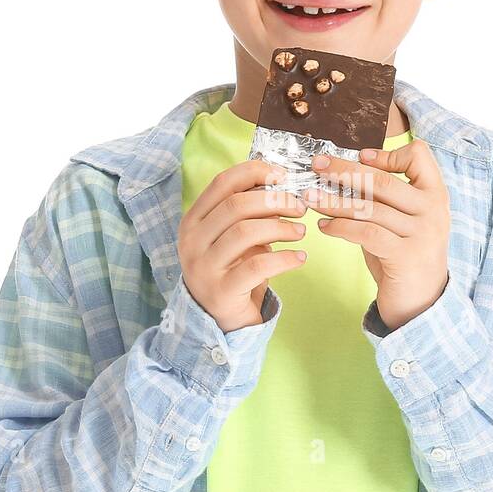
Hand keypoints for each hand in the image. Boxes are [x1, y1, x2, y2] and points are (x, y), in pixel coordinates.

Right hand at [178, 160, 307, 332]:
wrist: (218, 319)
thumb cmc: (231, 269)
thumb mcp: (233, 237)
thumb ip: (247, 212)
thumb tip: (281, 186)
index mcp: (193, 220)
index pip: (222, 183)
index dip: (254, 172)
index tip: (282, 176)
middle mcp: (192, 241)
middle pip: (235, 205)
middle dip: (274, 201)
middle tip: (299, 207)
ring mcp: (203, 267)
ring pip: (245, 232)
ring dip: (280, 227)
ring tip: (300, 231)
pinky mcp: (221, 291)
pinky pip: (257, 266)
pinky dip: (284, 259)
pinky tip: (300, 257)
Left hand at [302, 139, 450, 331]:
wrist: (423, 304)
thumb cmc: (405, 257)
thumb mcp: (402, 222)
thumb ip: (384, 200)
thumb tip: (342, 174)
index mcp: (435, 195)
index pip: (418, 156)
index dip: (388, 153)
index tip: (361, 156)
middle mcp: (433, 211)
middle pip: (382, 180)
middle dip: (344, 170)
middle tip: (317, 166)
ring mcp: (422, 233)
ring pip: (369, 207)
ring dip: (334, 201)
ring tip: (310, 198)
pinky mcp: (405, 256)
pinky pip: (366, 233)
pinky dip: (341, 227)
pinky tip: (324, 226)